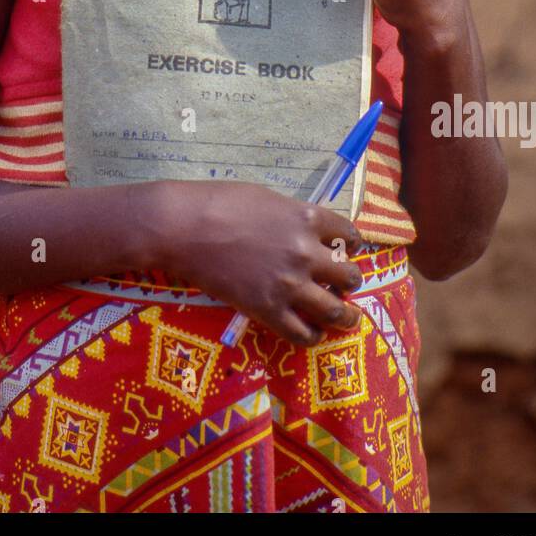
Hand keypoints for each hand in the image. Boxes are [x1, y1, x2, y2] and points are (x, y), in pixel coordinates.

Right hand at [153, 180, 365, 344]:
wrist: (185, 228)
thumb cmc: (220, 203)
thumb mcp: (268, 199)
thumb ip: (293, 217)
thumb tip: (304, 231)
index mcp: (308, 218)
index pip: (349, 235)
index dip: (350, 244)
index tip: (346, 250)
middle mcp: (307, 253)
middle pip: (349, 275)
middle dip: (350, 280)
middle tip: (343, 284)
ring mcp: (289, 284)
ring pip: (337, 310)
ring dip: (346, 315)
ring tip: (347, 317)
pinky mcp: (268, 310)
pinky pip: (304, 334)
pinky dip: (314, 335)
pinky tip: (313, 331)